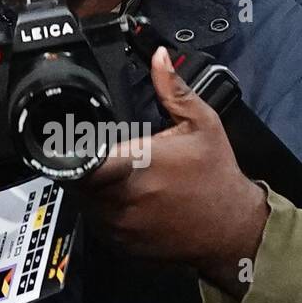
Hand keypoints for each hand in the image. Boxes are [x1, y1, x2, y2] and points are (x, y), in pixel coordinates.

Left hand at [77, 47, 267, 294]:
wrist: (232, 231)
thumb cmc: (216, 176)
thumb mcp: (202, 125)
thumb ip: (173, 90)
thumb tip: (158, 57)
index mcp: (136, 165)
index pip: (82, 160)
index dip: (68, 148)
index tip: (69, 140)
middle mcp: (120, 200)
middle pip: (75, 180)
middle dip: (82, 164)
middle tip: (100, 154)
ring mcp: (118, 227)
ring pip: (82, 202)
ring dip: (90, 188)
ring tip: (115, 176)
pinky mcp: (120, 246)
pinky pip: (96, 224)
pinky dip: (101, 211)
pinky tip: (125, 199)